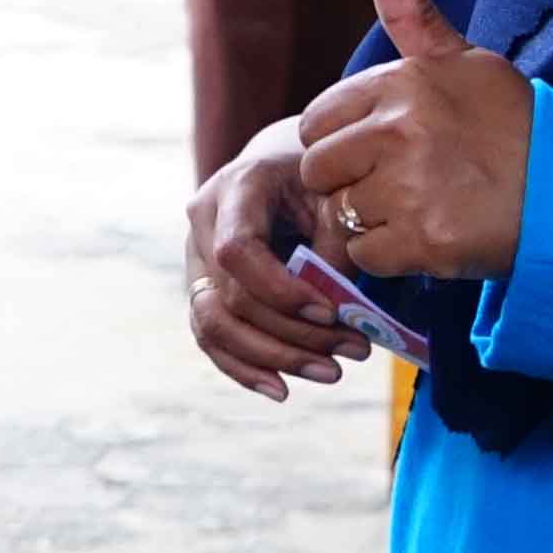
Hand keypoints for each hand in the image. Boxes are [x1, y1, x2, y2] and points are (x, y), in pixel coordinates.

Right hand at [184, 119, 360, 401]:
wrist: (288, 163)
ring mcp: (196, 258)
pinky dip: (244, 367)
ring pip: (212, 325)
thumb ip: (336, 247)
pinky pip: (210, 337)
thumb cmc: (322, 179)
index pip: (236, 253)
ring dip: (271, 358)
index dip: (281, 292)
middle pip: (227, 298)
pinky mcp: (204, 287)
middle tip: (356, 350)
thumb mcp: (338, 197)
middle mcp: (202, 223)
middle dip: (293, 334)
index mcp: (236, 188)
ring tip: (331, 372)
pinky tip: (282, 389)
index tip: (333, 312)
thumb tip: (341, 310)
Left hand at [290, 0, 529, 287]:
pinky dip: (391, 256)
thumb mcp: (464, 59)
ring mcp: (410, 188)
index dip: (343, 141)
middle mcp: (400, 131)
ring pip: (340, 214)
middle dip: (350, 183)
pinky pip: (366, 255)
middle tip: (403, 184)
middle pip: (318, 171)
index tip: (383, 149)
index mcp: (400, 84)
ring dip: (372, 220)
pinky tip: (430, 236)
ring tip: (424, 207)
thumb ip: (412, 10)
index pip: (315, 122)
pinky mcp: (424, 241)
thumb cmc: (512, 125)